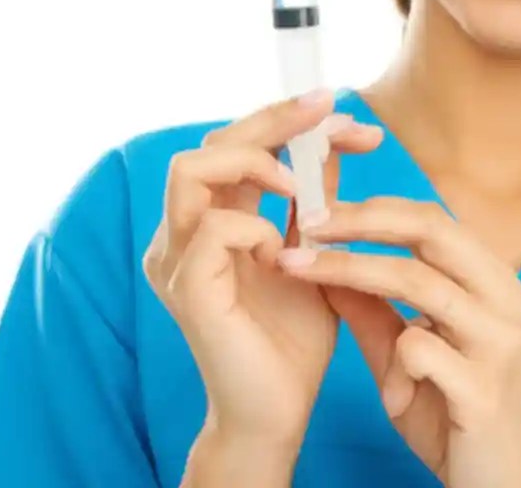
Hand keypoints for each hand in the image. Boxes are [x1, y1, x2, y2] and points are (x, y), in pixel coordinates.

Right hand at [141, 90, 383, 473]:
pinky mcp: (188, 290)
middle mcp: (183, 233)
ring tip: (299, 189)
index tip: (343, 112)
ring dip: (256, 164)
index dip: (286, 119)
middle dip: (276, 119)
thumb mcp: (314, 251)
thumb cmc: (294, 337)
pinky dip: (254, 225)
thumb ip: (313, 198)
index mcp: (209, 220)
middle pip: (210, 143)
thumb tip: (335, 136)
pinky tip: (285, 251)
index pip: (234, 144)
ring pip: (191, 170)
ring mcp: (177, 260)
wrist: (279, 410)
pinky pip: (212, 228)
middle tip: (331, 111)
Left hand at [278, 198, 520, 487]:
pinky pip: (422, 350)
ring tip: (300, 272)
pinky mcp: (486, 389)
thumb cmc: (454, 416)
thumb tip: (322, 259)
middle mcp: (506, 301)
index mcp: (493, 284)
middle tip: (307, 223)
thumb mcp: (406, 355)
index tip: (317, 211)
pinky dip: (394, 363)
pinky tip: (394, 393)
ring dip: (351, 271)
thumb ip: (372, 310)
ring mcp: (500, 343)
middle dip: (361, 221)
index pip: (433, 219)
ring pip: (420, 282)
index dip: (374, 208)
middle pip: (432, 230)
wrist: (502, 487)